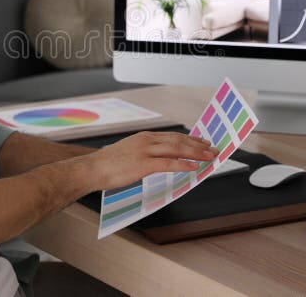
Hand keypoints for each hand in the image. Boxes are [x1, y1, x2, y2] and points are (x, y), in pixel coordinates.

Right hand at [81, 131, 218, 190]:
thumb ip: (145, 154)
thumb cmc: (108, 164)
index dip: (190, 139)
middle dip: (198, 145)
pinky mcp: (143, 164)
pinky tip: (194, 167)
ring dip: (196, 153)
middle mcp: (147, 141)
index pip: (173, 136)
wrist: (92, 168)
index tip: (202, 142)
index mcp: (144, 137)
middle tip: (212, 149)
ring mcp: (145, 151)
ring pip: (176, 149)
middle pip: (178, 141)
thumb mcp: (129, 153)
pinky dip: (183, 164)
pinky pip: (168, 164)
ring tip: (209, 157)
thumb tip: (159, 160)